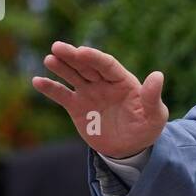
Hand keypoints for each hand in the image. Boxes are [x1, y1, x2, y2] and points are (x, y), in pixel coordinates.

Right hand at [31, 41, 167, 158]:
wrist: (130, 148)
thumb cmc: (146, 129)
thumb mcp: (155, 116)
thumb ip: (152, 97)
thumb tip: (158, 75)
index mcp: (123, 80)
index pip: (107, 64)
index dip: (94, 58)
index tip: (81, 52)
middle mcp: (103, 82)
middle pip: (86, 66)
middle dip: (72, 56)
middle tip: (57, 47)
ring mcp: (88, 93)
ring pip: (72, 76)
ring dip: (60, 67)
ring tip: (49, 59)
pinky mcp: (76, 107)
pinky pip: (62, 95)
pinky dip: (50, 88)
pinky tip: (37, 81)